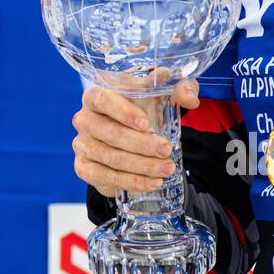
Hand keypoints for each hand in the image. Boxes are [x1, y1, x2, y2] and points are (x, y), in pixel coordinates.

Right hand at [71, 78, 199, 197]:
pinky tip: (152, 182)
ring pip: (110, 157)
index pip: (100, 99)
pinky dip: (131, 181)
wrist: (128, 139)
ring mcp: (82, 145)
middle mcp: (84, 120)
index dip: (122, 111)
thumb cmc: (141, 111)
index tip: (146, 124)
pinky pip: (105, 177)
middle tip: (166, 150)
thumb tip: (191, 98)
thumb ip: (178, 90)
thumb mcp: (160, 96)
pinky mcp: (84, 168)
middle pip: (108, 132)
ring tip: (166, 169)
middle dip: (141, 144)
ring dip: (141, 166)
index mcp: (95, 96)